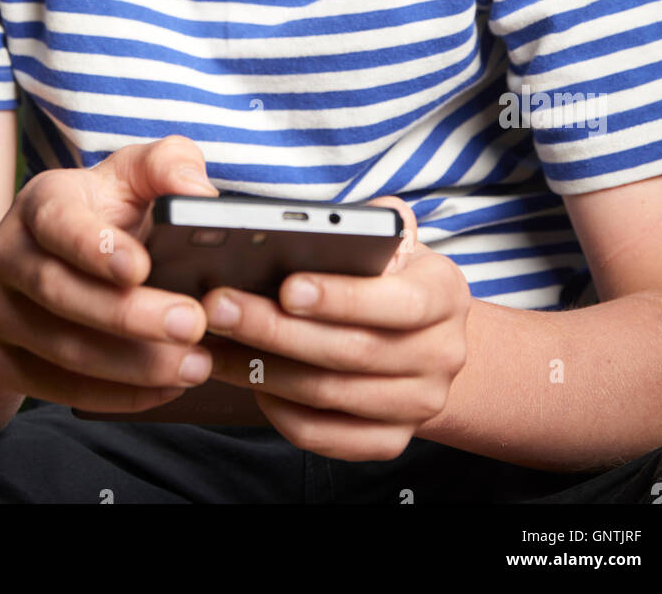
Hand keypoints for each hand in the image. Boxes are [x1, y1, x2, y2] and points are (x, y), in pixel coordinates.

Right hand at [0, 135, 220, 413]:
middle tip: (193, 324)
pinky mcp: (1, 361)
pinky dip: (117, 395)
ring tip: (195, 364)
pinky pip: (58, 388)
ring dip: (134, 365)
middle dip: (131, 315)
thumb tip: (199, 192)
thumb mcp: (129, 175)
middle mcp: (7, 255)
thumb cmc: (99, 214)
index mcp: (40, 203)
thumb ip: (168, 165)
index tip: (141, 267)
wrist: (26, 266)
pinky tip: (166, 387)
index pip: (58, 223)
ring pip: (62, 350)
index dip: (95, 246)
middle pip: (62, 294)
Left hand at [199, 196, 470, 460]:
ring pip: (331, 394)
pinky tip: (248, 381)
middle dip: (278, 329)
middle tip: (221, 308)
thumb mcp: (393, 241)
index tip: (286, 287)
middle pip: (353, 351)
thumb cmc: (390, 277)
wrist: (426, 340)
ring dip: (264, 371)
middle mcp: (442, 353)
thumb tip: (323, 220)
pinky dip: (281, 412)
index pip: (399, 301)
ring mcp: (420, 404)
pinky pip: (326, 436)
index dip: (341, 297)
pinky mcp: (392, 441)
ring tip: (215, 344)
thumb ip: (370, 222)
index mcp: (445, 293)